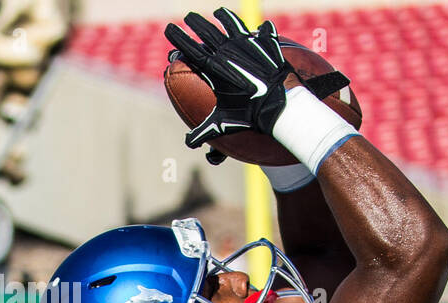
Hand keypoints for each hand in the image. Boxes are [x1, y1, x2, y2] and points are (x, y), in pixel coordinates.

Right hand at [164, 9, 292, 148]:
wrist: (279, 105)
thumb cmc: (250, 116)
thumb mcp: (225, 123)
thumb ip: (205, 131)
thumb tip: (189, 143)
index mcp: (213, 66)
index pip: (190, 48)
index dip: (178, 37)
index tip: (168, 28)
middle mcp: (227, 51)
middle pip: (207, 30)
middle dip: (196, 22)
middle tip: (189, 17)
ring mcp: (247, 45)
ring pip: (232, 25)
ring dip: (224, 17)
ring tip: (219, 12)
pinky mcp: (265, 45)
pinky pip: (264, 33)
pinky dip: (264, 30)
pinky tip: (265, 26)